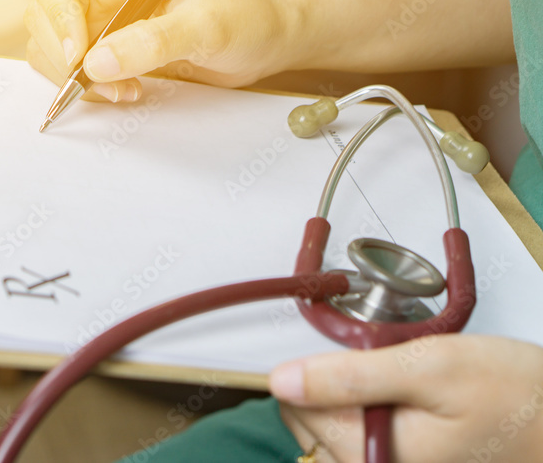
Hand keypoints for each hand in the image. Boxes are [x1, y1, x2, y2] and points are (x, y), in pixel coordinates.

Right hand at [22, 0, 301, 101]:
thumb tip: (97, 63)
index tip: (79, 52)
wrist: (265, 35)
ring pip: (47, 48)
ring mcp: (95, 17)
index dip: (54, 13)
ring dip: (75, 78)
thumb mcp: (207, 25)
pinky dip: (87, 88)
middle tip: (105, 84)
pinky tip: (126, 90)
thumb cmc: (245, 13)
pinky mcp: (102, 48)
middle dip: (64, 57)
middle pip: (39, 16)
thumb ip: (153, 41)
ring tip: (126, 90)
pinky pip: (68, 70)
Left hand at [269, 335, 542, 462]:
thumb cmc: (515, 396)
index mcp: (372, 453)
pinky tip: (402, 396)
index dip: (310, 364)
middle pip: (306, 418)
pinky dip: (368, 409)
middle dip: (328, 380)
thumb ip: (350, 376)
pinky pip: (359, 436)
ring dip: (348, 394)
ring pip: (330, 426)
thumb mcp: (431, 367)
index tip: (342, 345)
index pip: (293, 406)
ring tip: (397, 376)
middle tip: (378, 357)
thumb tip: (281, 380)